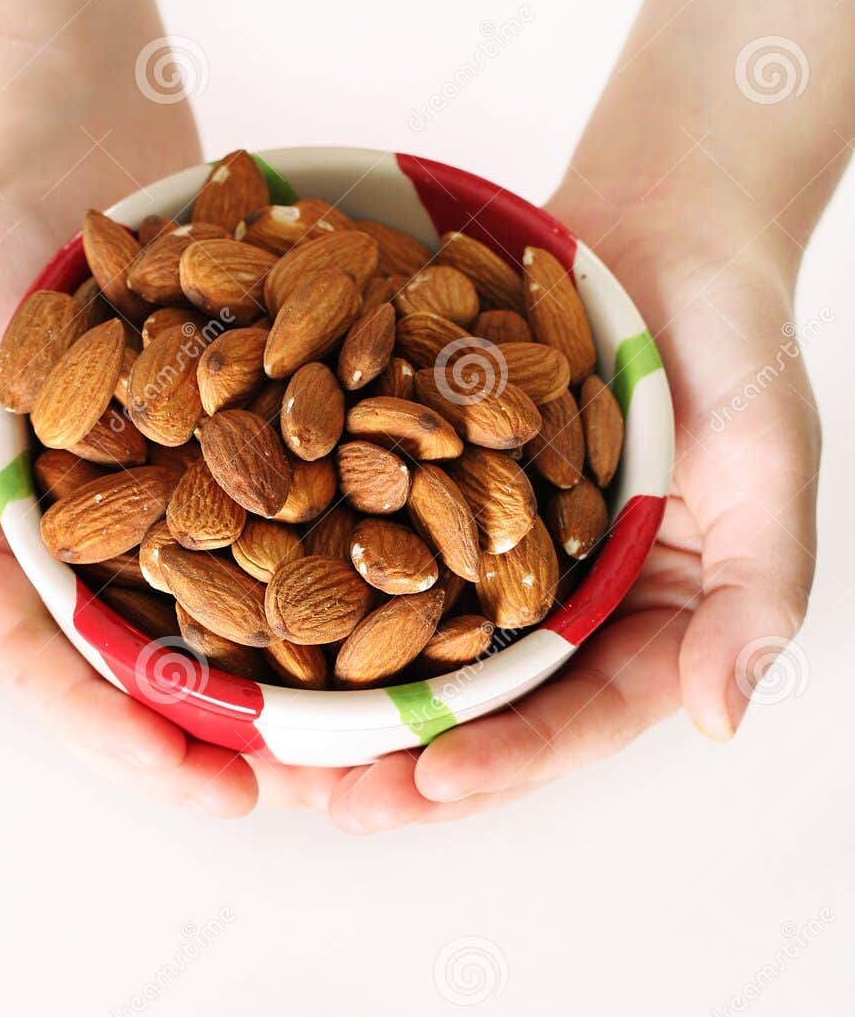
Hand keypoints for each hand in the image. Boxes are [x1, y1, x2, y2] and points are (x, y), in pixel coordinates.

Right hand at [0, 186, 342, 818]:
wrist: (84, 172)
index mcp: (23, 570)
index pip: (72, 679)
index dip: (133, 742)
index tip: (213, 789)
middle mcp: (114, 562)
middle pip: (175, 680)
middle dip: (245, 746)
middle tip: (326, 798)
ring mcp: (192, 519)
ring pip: (253, 628)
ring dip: (316, 692)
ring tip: (389, 743)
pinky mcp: (258, 467)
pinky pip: (310, 530)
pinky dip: (358, 575)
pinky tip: (424, 612)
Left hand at [328, 179, 820, 833]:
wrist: (662, 215)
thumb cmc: (735, 334)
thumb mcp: (768, 461)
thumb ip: (757, 590)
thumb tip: (720, 717)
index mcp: (645, 625)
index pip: (578, 717)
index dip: (510, 759)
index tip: (432, 781)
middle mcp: (558, 606)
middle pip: (479, 710)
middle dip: (401, 765)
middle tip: (322, 800)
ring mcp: (488, 552)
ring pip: (409, 650)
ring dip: (342, 704)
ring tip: (266, 746)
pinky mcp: (431, 491)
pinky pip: (368, 548)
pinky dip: (312, 585)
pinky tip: (247, 612)